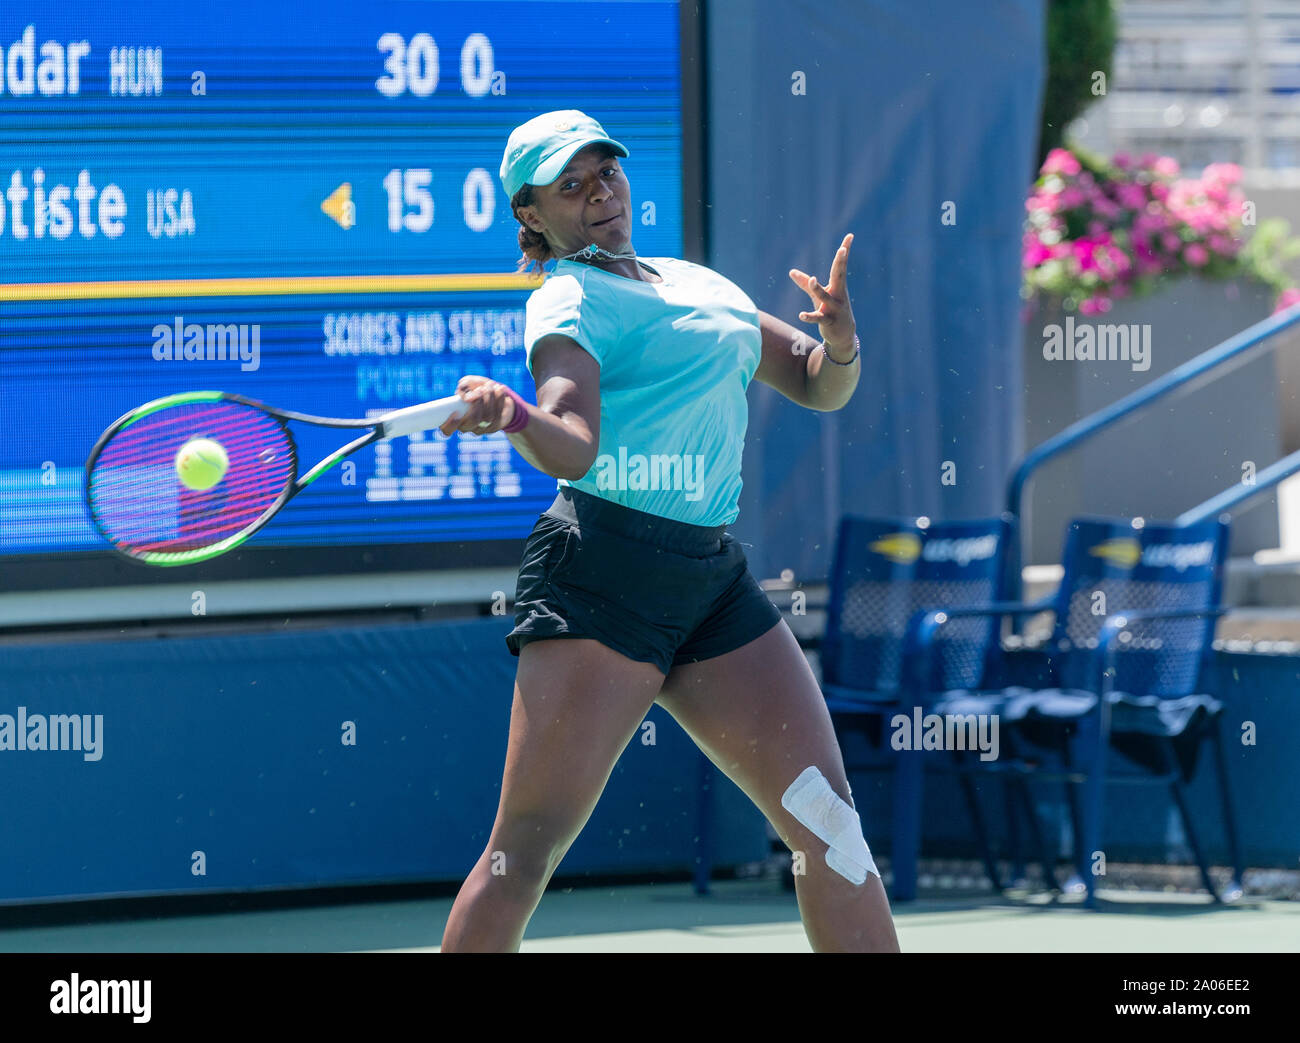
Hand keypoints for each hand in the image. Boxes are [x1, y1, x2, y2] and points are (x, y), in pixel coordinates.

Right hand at [438, 375, 517, 435]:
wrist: (495, 392)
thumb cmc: (476, 388)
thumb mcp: (468, 383)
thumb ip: (464, 386)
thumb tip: (466, 398)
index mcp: (454, 418)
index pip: (447, 430)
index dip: (449, 425)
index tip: (455, 413)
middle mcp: (467, 426)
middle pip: (472, 422)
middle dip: (477, 404)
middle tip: (481, 390)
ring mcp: (481, 428)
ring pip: (487, 418)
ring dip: (489, 399)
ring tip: (490, 386)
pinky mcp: (495, 426)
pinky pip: (498, 416)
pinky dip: (499, 400)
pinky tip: (500, 389)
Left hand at [789, 233, 856, 358]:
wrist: (843, 335)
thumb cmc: (831, 311)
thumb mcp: (818, 296)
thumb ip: (805, 284)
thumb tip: (791, 272)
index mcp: (837, 286)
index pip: (840, 266)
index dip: (845, 251)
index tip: (850, 236)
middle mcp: (838, 295)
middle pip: (839, 276)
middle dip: (841, 262)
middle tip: (842, 249)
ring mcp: (834, 308)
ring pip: (825, 297)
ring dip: (818, 288)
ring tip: (812, 279)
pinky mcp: (828, 322)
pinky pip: (818, 318)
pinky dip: (809, 317)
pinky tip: (801, 315)